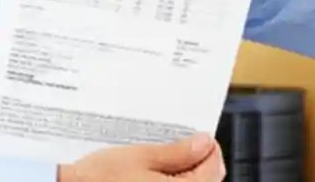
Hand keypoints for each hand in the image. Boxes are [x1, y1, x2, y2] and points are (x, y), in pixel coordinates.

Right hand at [57, 132, 224, 181]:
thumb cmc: (101, 178)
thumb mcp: (142, 156)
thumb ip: (177, 152)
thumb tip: (203, 143)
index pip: (214, 167)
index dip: (208, 147)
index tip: (199, 136)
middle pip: (206, 180)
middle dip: (196, 161)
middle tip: (179, 144)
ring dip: (182, 174)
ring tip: (161, 159)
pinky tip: (152, 175)